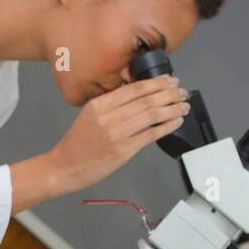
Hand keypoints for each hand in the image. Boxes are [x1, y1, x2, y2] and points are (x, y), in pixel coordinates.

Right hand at [49, 75, 188, 190]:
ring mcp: (116, 134)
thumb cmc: (77, 144)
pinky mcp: (123, 150)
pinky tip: (176, 122)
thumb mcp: (89, 115)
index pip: (134, 89)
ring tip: (184, 106)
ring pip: (151, 115)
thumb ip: (111, 105)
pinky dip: (166, 127)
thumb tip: (139, 96)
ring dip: (172, 109)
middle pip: (146, 100)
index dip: (156, 83)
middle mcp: (108, 116)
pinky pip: (150, 135)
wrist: (64, 167)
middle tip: (182, 92)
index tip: (170, 81)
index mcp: (99, 104)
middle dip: (169, 94)